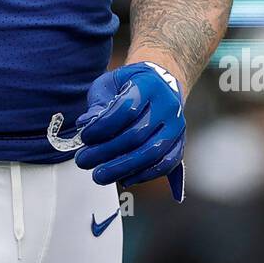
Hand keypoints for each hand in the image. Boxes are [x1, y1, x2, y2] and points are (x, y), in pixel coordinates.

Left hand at [75, 61, 185, 200]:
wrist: (160, 84)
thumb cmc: (131, 84)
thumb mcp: (110, 84)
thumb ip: (98, 104)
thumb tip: (86, 124)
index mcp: (149, 85)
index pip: (126, 109)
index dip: (102, 126)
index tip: (85, 137)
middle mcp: (168, 106)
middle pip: (137, 135)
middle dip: (106, 152)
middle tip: (84, 160)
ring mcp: (176, 126)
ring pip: (152, 153)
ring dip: (122, 168)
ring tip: (100, 175)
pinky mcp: (179, 143)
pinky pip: (165, 164)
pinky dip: (143, 175)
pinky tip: (123, 178)